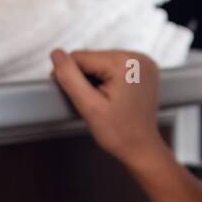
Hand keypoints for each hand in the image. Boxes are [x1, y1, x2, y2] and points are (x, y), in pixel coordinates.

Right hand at [50, 48, 163, 167]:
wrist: (141, 148)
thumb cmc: (120, 133)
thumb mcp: (89, 106)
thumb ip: (70, 78)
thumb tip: (56, 54)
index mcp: (125, 63)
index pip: (81, 57)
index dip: (71, 76)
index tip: (77, 96)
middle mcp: (138, 58)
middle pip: (93, 57)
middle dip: (86, 78)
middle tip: (94, 102)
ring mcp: (144, 62)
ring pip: (102, 61)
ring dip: (97, 78)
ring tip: (105, 101)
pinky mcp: (144, 69)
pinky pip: (116, 66)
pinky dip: (109, 78)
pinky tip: (113, 96)